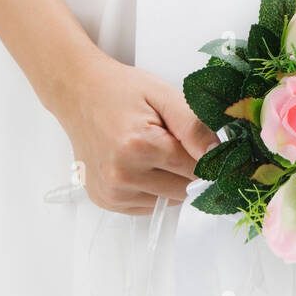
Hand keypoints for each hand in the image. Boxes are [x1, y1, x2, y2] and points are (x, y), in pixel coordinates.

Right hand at [51, 53, 219, 214]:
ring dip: (170, 180)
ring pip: (167, 201)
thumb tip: (217, 154)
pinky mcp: (105, 200)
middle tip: (172, 141)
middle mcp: (122, 175)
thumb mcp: (164, 95)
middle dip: (187, 168)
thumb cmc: (120, 90)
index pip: (196, 169)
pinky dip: (152, 189)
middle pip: (184, 190)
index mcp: (140, 146)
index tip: (202, 143)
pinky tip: (140, 164)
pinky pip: (147, 206)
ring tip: (152, 150)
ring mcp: (111, 191)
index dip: (206, 156)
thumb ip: (193, 126)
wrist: (78, 92)